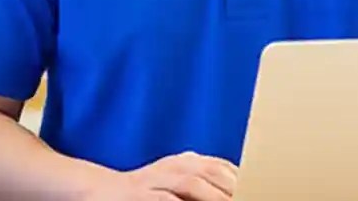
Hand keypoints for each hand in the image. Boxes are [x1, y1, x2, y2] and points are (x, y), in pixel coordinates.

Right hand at [93, 151, 238, 200]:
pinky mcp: (142, 194)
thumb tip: (234, 188)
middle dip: (233, 187)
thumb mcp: (174, 180)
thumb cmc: (143, 190)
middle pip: (212, 173)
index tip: (257, 187)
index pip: (221, 166)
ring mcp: (158, 179)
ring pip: (193, 184)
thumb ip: (200, 182)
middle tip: (252, 196)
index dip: (240, 177)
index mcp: (185, 161)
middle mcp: (174, 166)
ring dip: (215, 196)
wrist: (100, 190)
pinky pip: (166, 200)